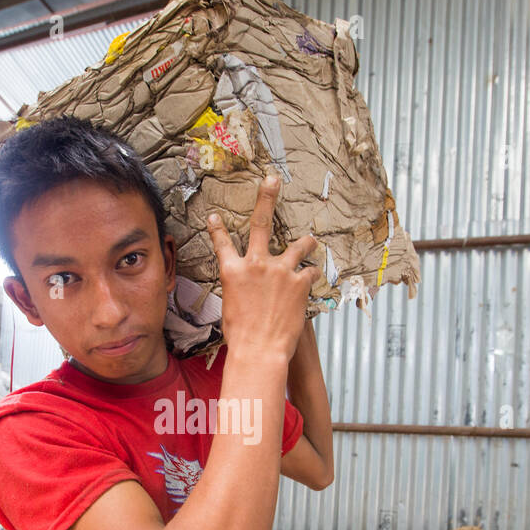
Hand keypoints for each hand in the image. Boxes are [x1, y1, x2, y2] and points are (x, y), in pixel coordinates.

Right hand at [206, 175, 319, 363]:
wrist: (259, 350)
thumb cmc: (241, 336)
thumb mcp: (231, 308)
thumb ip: (241, 290)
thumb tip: (248, 290)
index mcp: (233, 272)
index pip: (222, 244)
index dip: (217, 228)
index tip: (215, 216)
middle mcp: (256, 264)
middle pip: (261, 222)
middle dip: (266, 197)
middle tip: (272, 179)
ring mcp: (280, 270)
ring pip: (298, 245)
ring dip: (306, 241)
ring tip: (311, 240)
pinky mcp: (299, 282)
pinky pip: (311, 271)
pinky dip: (312, 274)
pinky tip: (314, 278)